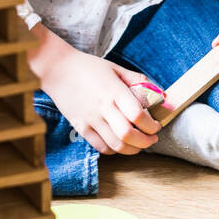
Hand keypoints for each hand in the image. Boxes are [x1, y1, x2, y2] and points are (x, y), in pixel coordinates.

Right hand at [41, 46, 161, 156]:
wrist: (58, 70)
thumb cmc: (89, 67)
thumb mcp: (116, 68)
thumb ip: (138, 81)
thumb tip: (159, 94)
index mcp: (114, 91)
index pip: (137, 115)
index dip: (151, 125)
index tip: (156, 125)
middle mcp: (103, 107)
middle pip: (128, 135)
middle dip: (146, 141)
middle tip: (152, 138)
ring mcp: (91, 119)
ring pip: (116, 145)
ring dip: (133, 149)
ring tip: (139, 144)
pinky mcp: (80, 127)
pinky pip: (100, 147)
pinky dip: (114, 150)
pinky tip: (120, 143)